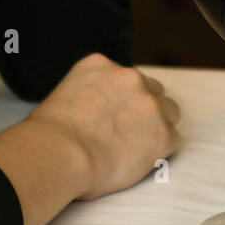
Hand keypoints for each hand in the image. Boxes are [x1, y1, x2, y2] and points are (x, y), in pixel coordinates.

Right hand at [29, 53, 181, 201]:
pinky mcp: (162, 133)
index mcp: (100, 64)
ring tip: (137, 148)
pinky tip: (140, 160)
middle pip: (152, 90)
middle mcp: (128, 77)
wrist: (61, 152)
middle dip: (144, 109)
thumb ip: (88, 93)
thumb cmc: (51, 133)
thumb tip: (92, 111)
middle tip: (129, 132)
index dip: (122, 98)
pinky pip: (173, 140)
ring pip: (169, 112)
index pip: (125, 77)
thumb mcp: (66, 94)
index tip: (115, 115)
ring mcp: (148, 103)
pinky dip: (160, 151)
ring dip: (157, 127)